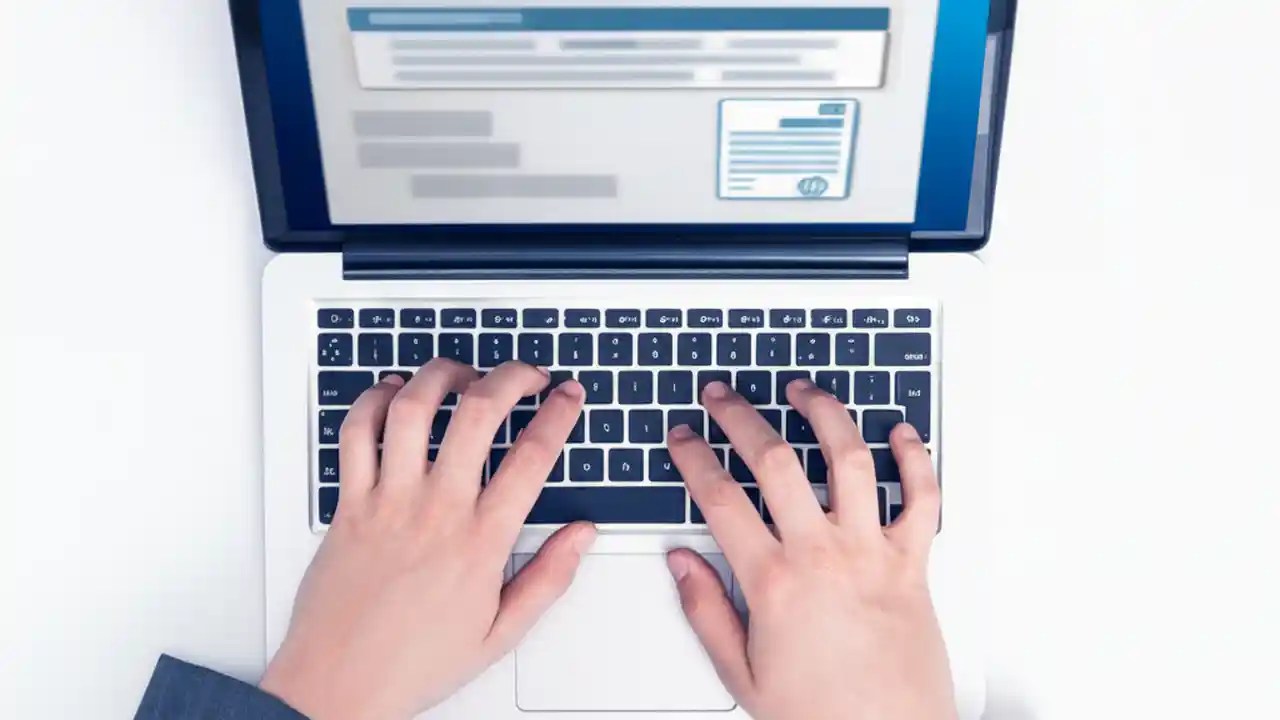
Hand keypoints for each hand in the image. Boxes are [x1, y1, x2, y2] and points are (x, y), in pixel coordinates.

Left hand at [260, 360, 594, 719]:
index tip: (567, 395)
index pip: (532, 456)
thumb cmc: (411, 664)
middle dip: (511, 376)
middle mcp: (436, 511)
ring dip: (443, 374)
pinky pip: (357, 433)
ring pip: (415, 409)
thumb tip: (582, 536)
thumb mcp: (500, 634)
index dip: (558, 413)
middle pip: (479, 413)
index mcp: (481, 542)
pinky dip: (374, 400)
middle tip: (525, 373)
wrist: (336, 688)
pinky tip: (393, 393)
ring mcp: (387, 502)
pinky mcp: (347, 504)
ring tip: (461, 372)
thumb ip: (547, 578)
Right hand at [666, 380, 954, 719]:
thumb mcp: (741, 674)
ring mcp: (872, 553)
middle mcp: (823, 556)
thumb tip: (681, 563)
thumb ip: (706, 611)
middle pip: (776, 461)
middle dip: (741, 418)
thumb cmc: (822, 717)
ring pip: (849, 460)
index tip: (684, 438)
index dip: (695, 458)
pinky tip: (901, 432)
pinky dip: (916, 459)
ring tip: (803, 391)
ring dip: (825, 414)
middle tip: (723, 396)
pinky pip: (922, 498)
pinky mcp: (913, 564)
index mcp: (773, 582)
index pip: (721, 498)